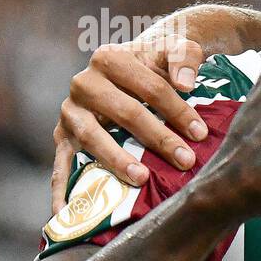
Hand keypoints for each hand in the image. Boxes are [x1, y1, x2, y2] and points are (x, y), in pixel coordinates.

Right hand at [53, 33, 211, 209]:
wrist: (132, 66)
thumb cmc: (158, 63)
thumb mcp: (175, 48)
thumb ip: (183, 56)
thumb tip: (185, 83)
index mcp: (110, 58)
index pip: (150, 87)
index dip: (177, 110)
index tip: (201, 134)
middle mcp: (84, 83)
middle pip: (124, 112)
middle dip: (157, 138)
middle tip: (185, 160)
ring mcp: (70, 112)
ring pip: (92, 136)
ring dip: (116, 160)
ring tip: (142, 178)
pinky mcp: (63, 137)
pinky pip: (59, 164)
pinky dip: (61, 189)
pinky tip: (65, 212)